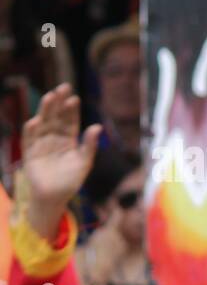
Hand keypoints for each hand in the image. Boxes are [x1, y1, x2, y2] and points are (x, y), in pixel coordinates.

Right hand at [19, 84, 99, 239]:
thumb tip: (98, 126)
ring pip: (43, 124)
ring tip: (50, 98)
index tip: (74, 97)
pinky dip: (32, 131)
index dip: (71, 109)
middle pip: (55, 117)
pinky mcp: (30, 153)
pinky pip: (30, 140)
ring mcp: (41, 143)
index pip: (69, 120)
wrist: (56, 196)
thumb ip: (90, 145)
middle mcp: (53, 137)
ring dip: (45, 111)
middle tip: (62, 88)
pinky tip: (35, 121)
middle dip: (58, 103)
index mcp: (68, 139)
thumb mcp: (84, 161)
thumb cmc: (71, 179)